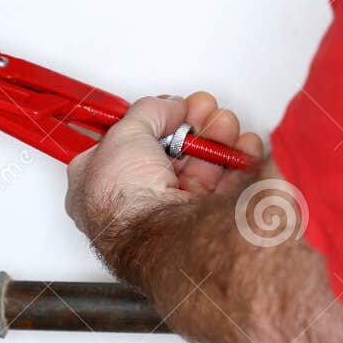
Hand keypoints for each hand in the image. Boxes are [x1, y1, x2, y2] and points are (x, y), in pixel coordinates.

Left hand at [65, 92, 264, 239]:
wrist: (162, 235)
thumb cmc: (126, 200)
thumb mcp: (122, 136)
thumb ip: (146, 112)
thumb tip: (167, 106)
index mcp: (100, 186)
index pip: (127, 146)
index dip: (150, 122)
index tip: (167, 108)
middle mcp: (136, 203)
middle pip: (170, 153)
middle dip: (192, 125)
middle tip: (203, 109)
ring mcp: (173, 212)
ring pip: (201, 166)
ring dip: (217, 138)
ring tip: (224, 124)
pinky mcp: (207, 221)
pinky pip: (227, 185)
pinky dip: (239, 161)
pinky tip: (241, 146)